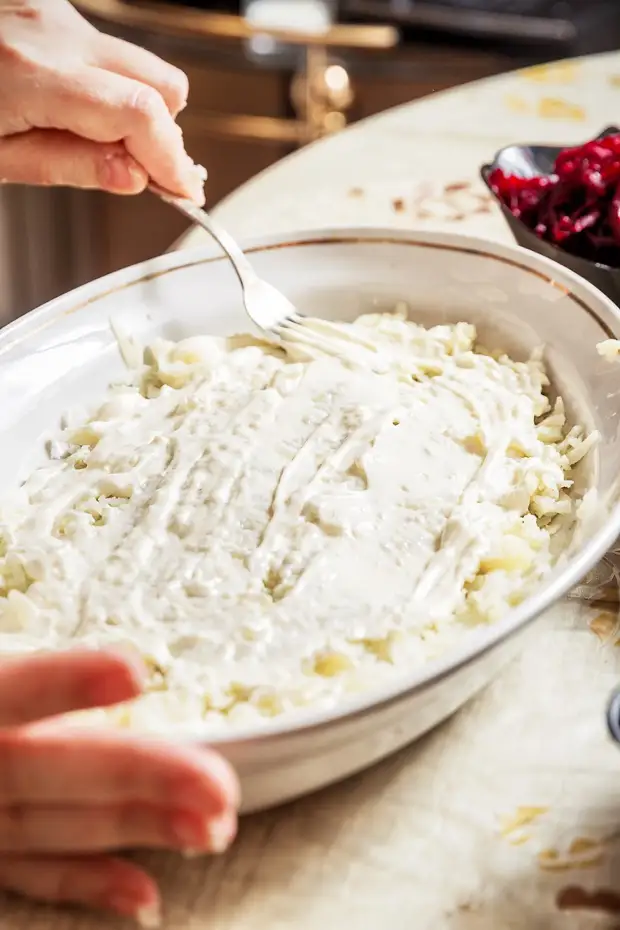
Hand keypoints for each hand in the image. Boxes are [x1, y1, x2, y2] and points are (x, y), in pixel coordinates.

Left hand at [0, 0, 204, 200]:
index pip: (141, 114)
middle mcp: (51, 31)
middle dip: (164, 136)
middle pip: (161, 85)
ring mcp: (52, 13)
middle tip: (150, 175)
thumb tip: (133, 178)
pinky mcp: (50, 9)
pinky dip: (111, 88)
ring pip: (141, 66)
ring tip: (109, 146)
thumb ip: (70, 166)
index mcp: (32, 74)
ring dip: (141, 111)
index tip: (184, 192)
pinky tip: (84, 113)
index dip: (173, 160)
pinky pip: (107, 51)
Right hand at [0, 649, 238, 924]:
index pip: (6, 691)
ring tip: (214, 827)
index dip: (65, 680)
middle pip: (51, 771)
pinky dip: (85, 883)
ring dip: (138, 829)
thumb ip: (13, 669)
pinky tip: (144, 892)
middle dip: (139, 778)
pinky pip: (29, 875)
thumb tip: (74, 612)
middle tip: (221, 787)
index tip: (134, 668)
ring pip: (56, 826)